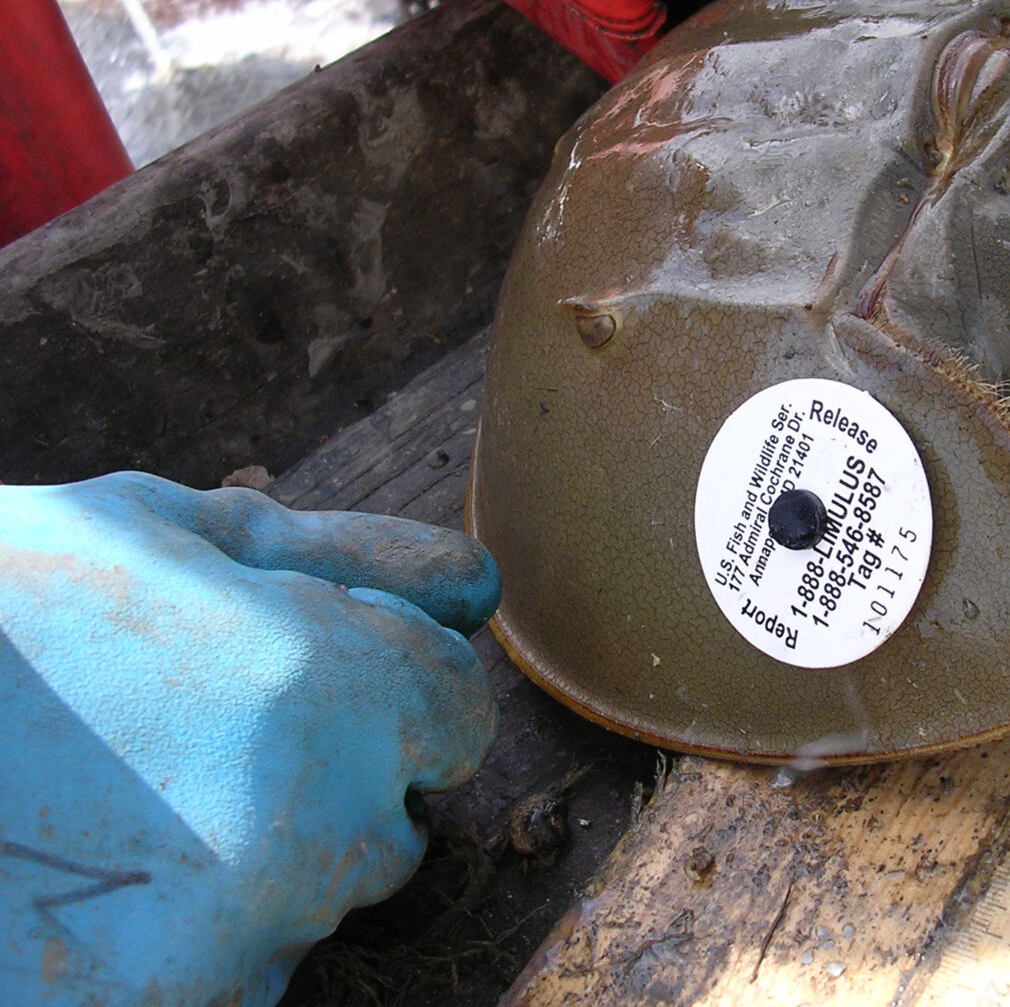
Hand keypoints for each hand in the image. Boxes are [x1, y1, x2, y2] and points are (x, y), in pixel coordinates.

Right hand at [0, 473, 499, 1006]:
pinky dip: (191, 944)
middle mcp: (316, 826)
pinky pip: (240, 980)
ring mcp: (241, 943)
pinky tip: (98, 884)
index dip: (388, 694)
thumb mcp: (158, 535)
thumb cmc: (1, 613)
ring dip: (257, 863)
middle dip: (328, 782)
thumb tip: (475, 587)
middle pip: (395, 819)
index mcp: (334, 689)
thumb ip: (338, 557)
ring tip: (120, 809)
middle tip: (182, 746)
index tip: (309, 685)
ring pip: (316, 903)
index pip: (457, 716)